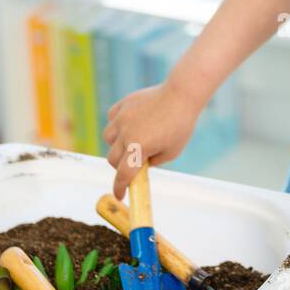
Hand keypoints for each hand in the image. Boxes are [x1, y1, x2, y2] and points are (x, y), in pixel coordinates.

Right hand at [103, 81, 202, 200]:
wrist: (181, 94)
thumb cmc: (181, 124)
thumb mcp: (172, 151)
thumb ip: (154, 161)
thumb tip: (141, 164)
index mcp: (139, 148)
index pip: (124, 175)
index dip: (120, 188)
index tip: (119, 195)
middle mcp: (126, 134)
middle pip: (112, 159)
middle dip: (120, 166)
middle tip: (132, 165)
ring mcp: (122, 118)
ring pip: (108, 138)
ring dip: (116, 145)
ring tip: (132, 141)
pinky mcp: (123, 104)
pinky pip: (112, 119)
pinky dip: (117, 125)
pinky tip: (130, 124)